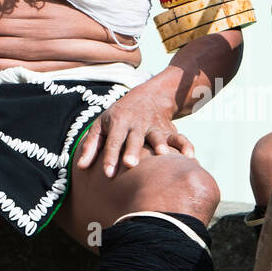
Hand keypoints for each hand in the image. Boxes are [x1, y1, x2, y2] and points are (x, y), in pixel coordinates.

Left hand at [76, 85, 195, 177]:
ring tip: (163, 156)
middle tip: (130, 165)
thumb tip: (81, 167)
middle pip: (134, 138)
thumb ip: (91, 146)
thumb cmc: (119, 116)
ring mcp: (154, 126)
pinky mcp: (168, 129)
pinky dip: (186, 146)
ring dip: (160, 145)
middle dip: (133, 150)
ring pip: (157, 136)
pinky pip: (179, 137)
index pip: (112, 141)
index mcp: (118, 122)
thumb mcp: (101, 125)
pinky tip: (190, 158)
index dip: (109, 157)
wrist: (148, 96)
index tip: (108, 174)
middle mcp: (136, 124)